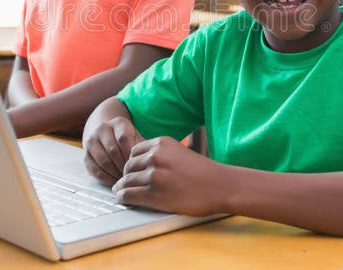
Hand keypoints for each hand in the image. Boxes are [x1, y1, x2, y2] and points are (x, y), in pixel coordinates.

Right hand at [83, 116, 143, 185]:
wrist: (107, 133)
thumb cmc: (127, 139)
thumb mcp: (136, 137)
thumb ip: (143, 147)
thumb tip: (149, 162)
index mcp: (118, 123)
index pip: (124, 138)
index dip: (130, 154)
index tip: (137, 165)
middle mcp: (102, 129)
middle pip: (113, 151)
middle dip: (123, 166)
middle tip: (132, 176)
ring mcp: (92, 141)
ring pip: (103, 161)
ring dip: (114, 173)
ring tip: (124, 180)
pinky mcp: (85, 154)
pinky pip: (94, 169)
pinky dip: (105, 178)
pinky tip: (114, 181)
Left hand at [112, 137, 226, 215]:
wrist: (219, 186)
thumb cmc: (203, 172)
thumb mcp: (179, 152)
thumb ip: (160, 154)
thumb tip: (139, 165)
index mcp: (161, 143)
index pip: (133, 152)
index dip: (132, 164)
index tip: (132, 171)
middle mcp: (155, 156)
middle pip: (128, 166)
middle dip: (126, 176)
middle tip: (125, 184)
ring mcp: (153, 175)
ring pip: (126, 181)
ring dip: (123, 188)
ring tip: (123, 192)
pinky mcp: (154, 195)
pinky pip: (128, 195)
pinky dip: (123, 198)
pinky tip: (124, 199)